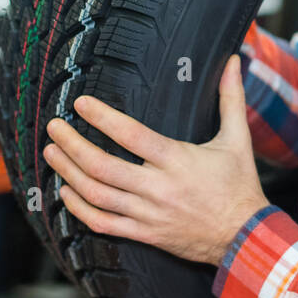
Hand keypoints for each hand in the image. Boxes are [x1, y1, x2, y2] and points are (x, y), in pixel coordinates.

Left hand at [42, 54, 269, 266]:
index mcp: (178, 161)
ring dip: (69, 173)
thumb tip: (233, 61)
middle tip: (55, 127)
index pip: (131, 136)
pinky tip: (66, 192)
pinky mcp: (145, 234)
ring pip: (97, 195)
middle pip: (103, 166)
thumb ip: (231, 99)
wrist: (245, 236)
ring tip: (52, 153)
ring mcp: (148, 214)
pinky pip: (103, 223)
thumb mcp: (237, 139)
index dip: (102, 118)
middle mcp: (158, 188)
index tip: (81, 103)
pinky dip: (80, 208)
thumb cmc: (240, 185)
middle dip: (73, 145)